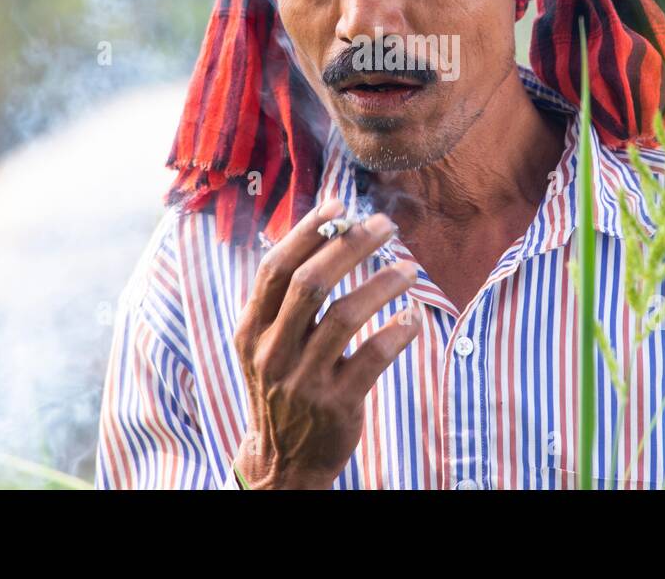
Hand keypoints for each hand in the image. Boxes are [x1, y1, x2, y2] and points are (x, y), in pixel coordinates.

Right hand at [231, 198, 420, 488]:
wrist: (283, 460)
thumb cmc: (283, 385)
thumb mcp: (266, 344)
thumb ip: (286, 299)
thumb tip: (322, 231)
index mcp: (251, 330)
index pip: (275, 268)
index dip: (307, 232)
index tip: (339, 205)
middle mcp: (272, 353)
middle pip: (311, 284)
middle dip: (351, 246)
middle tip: (384, 226)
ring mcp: (303, 380)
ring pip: (345, 316)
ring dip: (382, 284)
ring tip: (409, 268)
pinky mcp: (337, 404)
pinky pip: (374, 355)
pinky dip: (398, 330)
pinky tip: (413, 315)